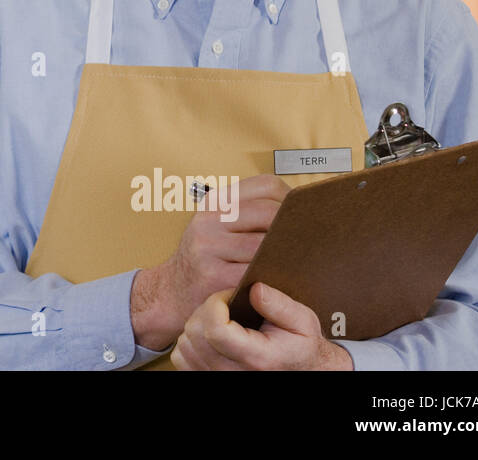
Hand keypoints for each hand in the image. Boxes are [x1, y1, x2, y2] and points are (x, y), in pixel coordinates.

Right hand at [131, 174, 289, 350]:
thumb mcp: (216, 226)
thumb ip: (249, 215)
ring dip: (286, 254)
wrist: (171, 292)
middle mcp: (208, 220)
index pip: (265, 186)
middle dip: (293, 227)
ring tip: (295, 261)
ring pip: (265, 244)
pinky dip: (272, 276)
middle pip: (269, 213)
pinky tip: (277, 279)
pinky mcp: (214, 276)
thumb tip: (300, 214)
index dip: (290, 199)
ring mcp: (209, 248)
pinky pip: (256, 273)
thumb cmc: (202, 259)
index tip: (301, 213)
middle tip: (305, 241)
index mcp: (214, 203)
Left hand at [172, 284, 353, 370]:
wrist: (303, 371)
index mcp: (258, 358)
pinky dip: (190, 343)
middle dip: (206, 310)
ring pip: (185, 345)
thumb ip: (280, 304)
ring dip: (197, 325)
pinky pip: (181, 358)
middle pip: (195, 334)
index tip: (229, 297)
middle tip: (226, 306)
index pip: (215, 330)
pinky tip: (210, 336)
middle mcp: (234, 374)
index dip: (215, 304)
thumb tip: (254, 288)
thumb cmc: (300, 346)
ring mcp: (219, 379)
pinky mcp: (208, 379)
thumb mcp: (303, 322)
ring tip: (220, 320)